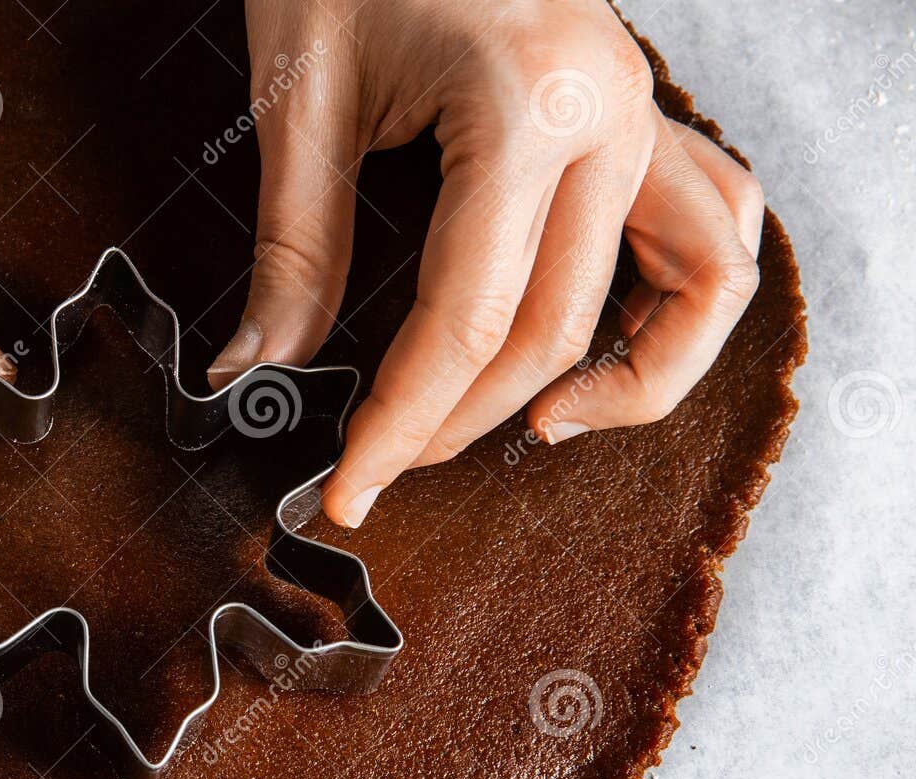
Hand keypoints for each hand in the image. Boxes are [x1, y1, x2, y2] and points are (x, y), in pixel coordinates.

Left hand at [211, 0, 762, 527]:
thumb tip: (259, 369)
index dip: (400, 425)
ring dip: (624, 382)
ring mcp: (645, 113)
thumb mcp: (301, 94)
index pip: (467, 320)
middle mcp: (612, 114)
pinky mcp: (642, 118)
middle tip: (382, 463)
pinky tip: (593, 348)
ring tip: (532, 428)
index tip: (348, 490)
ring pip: (697, 288)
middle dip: (462, 420)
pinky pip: (713, 230)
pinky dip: (673, 309)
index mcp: (526, 104)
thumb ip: (292, 247)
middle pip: (556, 328)